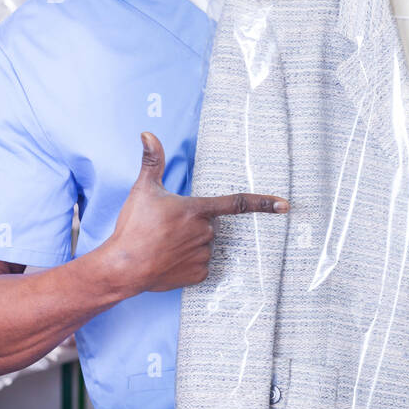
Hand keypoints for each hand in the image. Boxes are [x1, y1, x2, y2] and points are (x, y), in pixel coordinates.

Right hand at [101, 132, 287, 293]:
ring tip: (163, 246)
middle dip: (192, 226)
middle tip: (165, 229)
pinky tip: (168, 261)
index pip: (238, 204)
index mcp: (197, 210)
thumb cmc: (133, 227)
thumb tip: (148, 134)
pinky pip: (200, 265)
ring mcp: (204, 254)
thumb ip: (152, 161)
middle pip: (209, 225)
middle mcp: (206, 232)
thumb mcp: (143, 190)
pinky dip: (187, 263)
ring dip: (189, 244)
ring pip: (204, 245)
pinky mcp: (200, 274)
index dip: (264, 203)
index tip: (285, 205)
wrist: (123, 267)